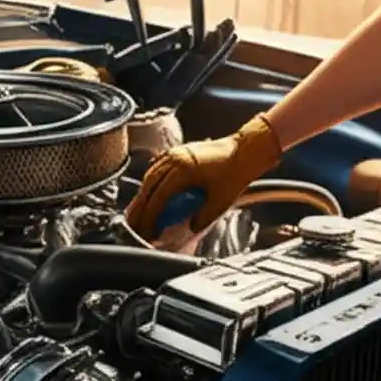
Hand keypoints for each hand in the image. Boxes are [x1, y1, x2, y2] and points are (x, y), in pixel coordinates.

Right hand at [125, 114, 282, 238]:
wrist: (246, 150)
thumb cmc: (236, 172)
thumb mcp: (220, 201)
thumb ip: (203, 217)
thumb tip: (190, 227)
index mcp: (183, 170)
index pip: (158, 197)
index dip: (150, 217)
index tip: (147, 231)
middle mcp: (175, 159)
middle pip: (148, 186)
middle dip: (140, 208)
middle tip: (135, 224)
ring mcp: (175, 153)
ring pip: (151, 176)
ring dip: (144, 194)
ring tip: (140, 211)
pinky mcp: (180, 151)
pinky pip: (158, 166)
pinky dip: (152, 180)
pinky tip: (151, 190)